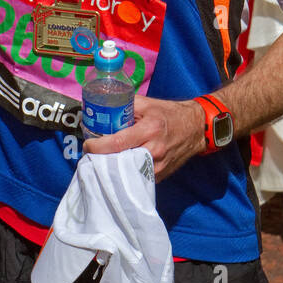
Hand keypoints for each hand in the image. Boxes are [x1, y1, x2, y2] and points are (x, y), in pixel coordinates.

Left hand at [82, 95, 206, 182]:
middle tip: (91, 154)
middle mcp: (154, 150)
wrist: (195, 129)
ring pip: (126, 174)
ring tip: (102, 160)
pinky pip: (136, 178)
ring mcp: (158, 166)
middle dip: (101, 159)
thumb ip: (125, 106)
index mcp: (150, 129)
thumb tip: (101, 111)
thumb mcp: (147, 104)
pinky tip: (117, 167)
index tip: (88, 144)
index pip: (118, 142)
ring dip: (112, 168)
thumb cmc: (169, 114)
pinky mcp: (159, 176)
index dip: (98, 146)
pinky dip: (124, 174)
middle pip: (119, 161)